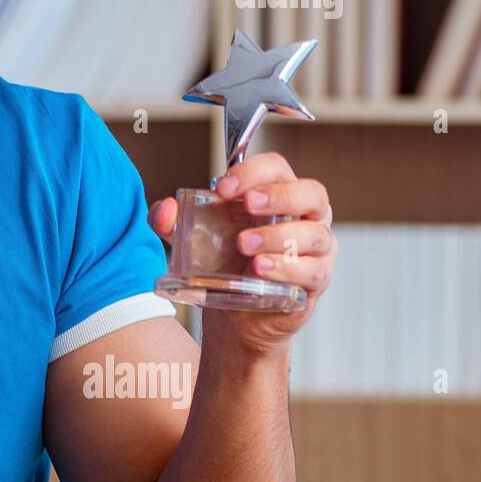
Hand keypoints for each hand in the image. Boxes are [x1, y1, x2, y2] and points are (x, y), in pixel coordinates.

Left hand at [148, 151, 337, 356]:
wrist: (234, 313)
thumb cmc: (223, 264)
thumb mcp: (192, 239)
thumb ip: (171, 222)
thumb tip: (164, 210)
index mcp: (276, 195)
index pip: (276, 168)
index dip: (252, 172)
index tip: (223, 188)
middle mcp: (304, 217)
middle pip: (311, 193)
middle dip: (279, 196)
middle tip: (248, 204)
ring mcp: (315, 249)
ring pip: (315, 234)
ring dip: (278, 236)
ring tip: (245, 244)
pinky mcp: (317, 279)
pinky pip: (314, 270)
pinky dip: (287, 268)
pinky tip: (262, 269)